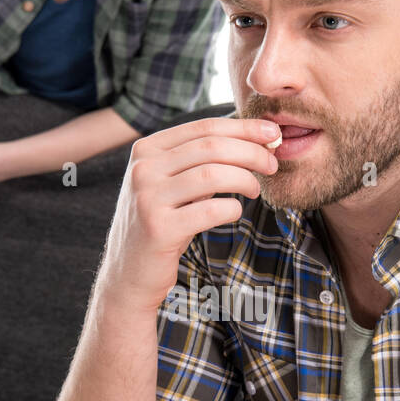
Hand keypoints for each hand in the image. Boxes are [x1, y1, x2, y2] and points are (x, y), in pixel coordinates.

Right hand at [99, 114, 281, 315]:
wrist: (128, 272)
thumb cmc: (161, 223)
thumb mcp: (171, 184)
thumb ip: (199, 161)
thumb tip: (253, 140)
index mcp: (146, 149)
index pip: (204, 127)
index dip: (243, 128)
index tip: (271, 133)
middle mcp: (143, 169)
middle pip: (212, 146)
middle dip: (251, 152)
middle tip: (271, 165)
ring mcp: (148, 198)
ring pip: (213, 174)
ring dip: (245, 179)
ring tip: (254, 190)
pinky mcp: (159, 228)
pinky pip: (211, 210)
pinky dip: (232, 208)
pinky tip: (235, 212)